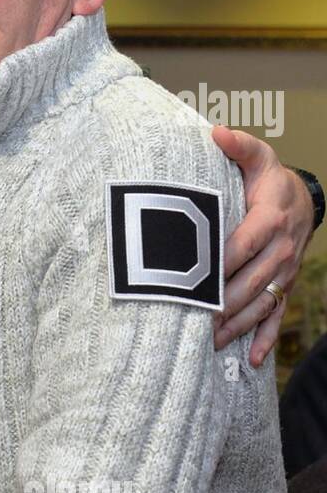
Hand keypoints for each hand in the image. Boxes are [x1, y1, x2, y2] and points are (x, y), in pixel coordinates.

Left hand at [211, 126, 313, 365]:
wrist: (301, 199)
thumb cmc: (268, 179)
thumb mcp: (258, 158)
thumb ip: (238, 146)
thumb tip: (215, 132)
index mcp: (270, 219)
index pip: (240, 246)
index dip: (217, 264)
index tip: (192, 280)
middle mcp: (281, 249)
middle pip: (248, 282)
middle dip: (221, 304)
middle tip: (191, 321)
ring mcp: (284, 272)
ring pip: (260, 303)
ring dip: (236, 326)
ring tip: (209, 342)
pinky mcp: (284, 286)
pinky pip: (277, 316)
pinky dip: (265, 339)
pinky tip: (249, 360)